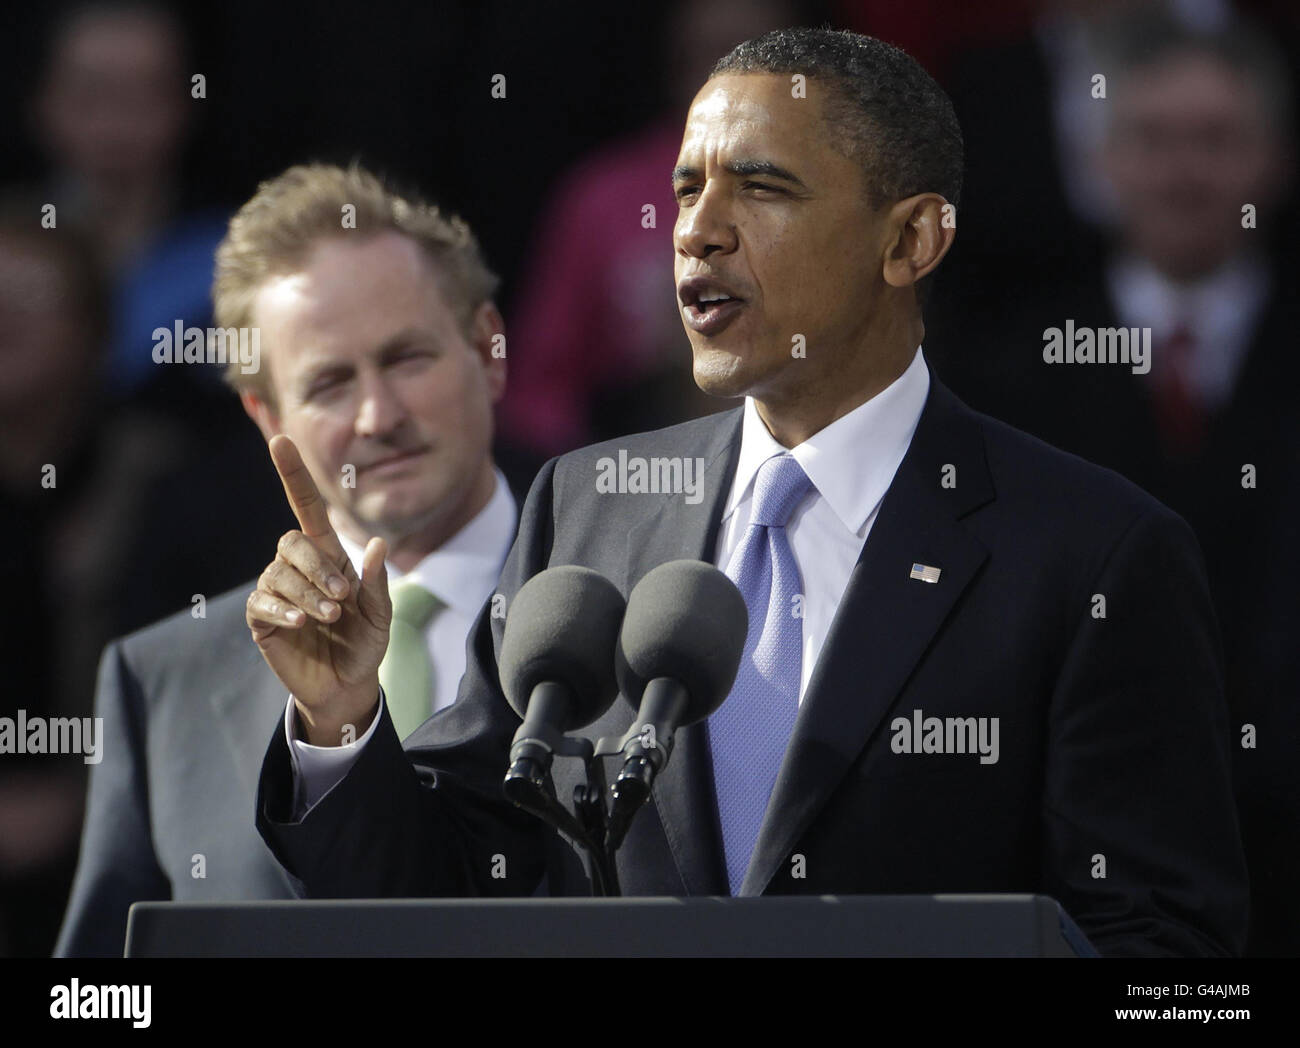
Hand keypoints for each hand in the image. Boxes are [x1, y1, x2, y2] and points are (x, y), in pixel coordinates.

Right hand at [246, 434, 391, 745]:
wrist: (347, 685)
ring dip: (308, 593)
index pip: (306, 507)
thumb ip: (377, 584)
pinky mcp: (262, 618)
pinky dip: (282, 608)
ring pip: (279, 573)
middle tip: (343, 598)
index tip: (281, 441)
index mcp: (329, 556)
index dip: (293, 475)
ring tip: (331, 617)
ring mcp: (277, 591)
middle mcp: (299, 568)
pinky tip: (300, 622)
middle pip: (291, 541)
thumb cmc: (364, 644)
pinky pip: (262, 602)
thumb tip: (378, 545)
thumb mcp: (381, 616)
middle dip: (318, 566)